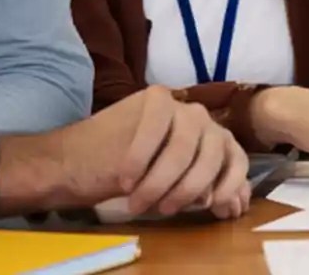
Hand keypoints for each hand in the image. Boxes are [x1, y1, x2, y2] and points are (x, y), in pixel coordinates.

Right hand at [0, 86, 250, 219]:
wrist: (72, 165)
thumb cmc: (124, 180)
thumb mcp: (173, 190)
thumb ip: (205, 192)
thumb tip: (236, 206)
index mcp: (211, 137)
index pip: (236, 158)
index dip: (229, 185)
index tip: (212, 208)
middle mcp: (199, 115)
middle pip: (212, 154)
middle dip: (189, 188)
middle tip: (163, 209)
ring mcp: (177, 104)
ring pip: (184, 147)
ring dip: (163, 181)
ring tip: (140, 200)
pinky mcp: (152, 98)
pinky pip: (153, 134)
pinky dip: (140, 161)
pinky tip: (125, 178)